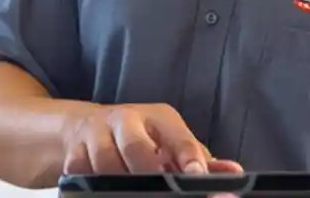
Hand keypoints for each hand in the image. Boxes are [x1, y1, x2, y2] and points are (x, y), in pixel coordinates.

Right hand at [61, 103, 244, 175]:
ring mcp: (97, 134)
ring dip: (117, 182)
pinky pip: (81, 173)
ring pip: (105, 165)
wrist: (87, 127)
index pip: (179, 139)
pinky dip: (92, 186)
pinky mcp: (74, 151)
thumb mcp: (172, 142)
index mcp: (159, 119)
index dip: (189, 159)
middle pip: (136, 148)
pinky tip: (104, 190)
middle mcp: (127, 119)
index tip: (197, 177)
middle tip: (157, 189)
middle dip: (147, 173)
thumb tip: (234, 173)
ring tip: (129, 190)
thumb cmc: (143, 139)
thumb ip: (201, 160)